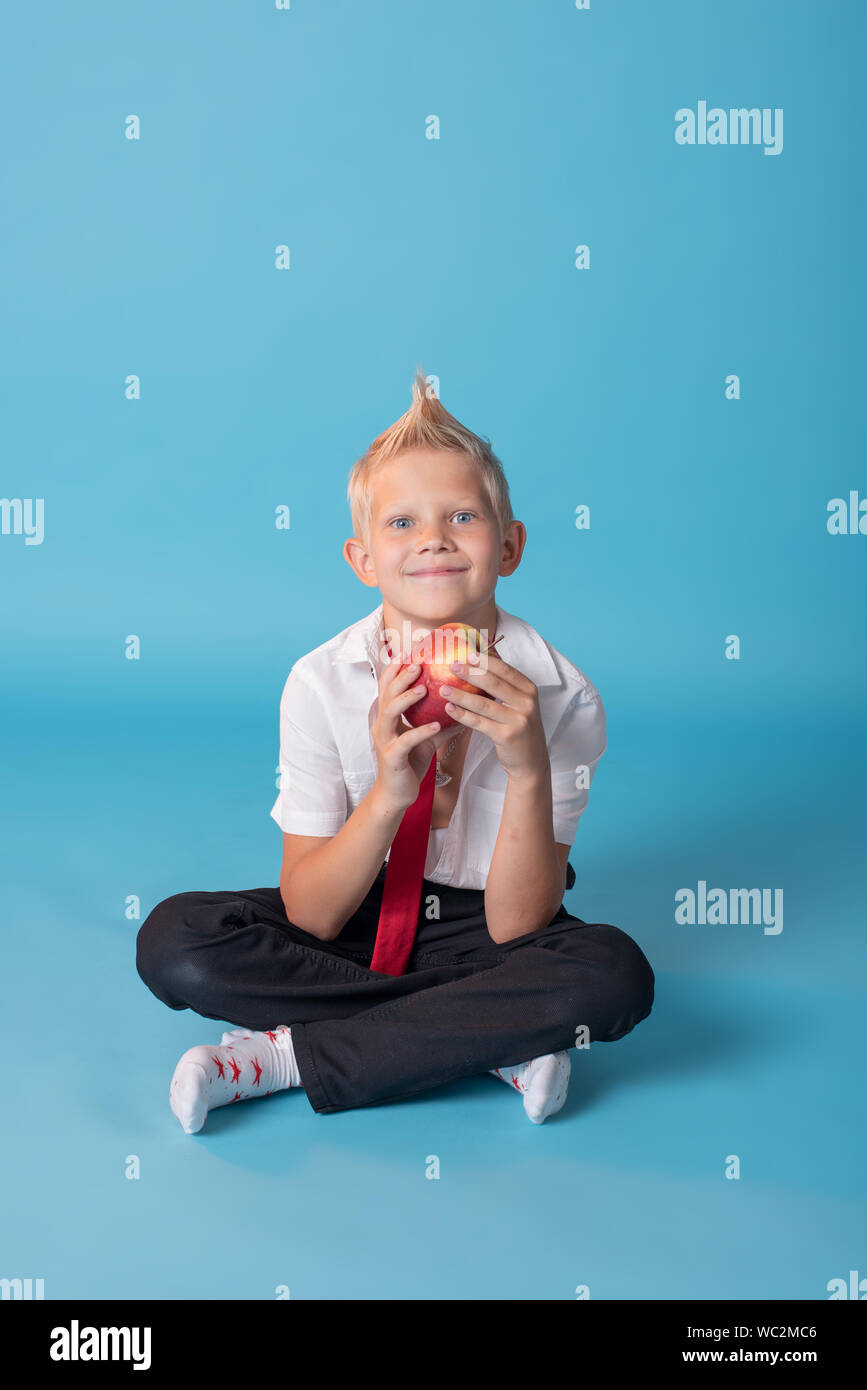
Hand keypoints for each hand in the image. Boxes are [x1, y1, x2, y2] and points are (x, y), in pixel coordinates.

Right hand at [371, 649, 455, 811]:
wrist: (397, 793)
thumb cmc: (410, 762)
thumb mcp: (426, 737)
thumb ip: (439, 719)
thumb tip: (464, 704)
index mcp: (388, 716)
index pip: (388, 685)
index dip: (396, 667)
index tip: (411, 651)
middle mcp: (382, 724)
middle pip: (386, 692)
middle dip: (401, 676)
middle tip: (419, 663)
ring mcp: (385, 740)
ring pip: (390, 712)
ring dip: (406, 698)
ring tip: (424, 689)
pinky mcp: (392, 757)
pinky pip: (405, 741)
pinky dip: (421, 732)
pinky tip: (437, 725)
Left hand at [437, 650, 547, 779]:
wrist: (531, 760)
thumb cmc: (519, 727)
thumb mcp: (519, 703)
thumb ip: (504, 684)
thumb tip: (480, 659)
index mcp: (529, 689)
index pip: (505, 670)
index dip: (485, 661)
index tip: (467, 654)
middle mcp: (526, 703)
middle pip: (494, 683)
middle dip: (470, 673)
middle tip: (451, 666)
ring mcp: (518, 720)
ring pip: (484, 703)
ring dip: (461, 695)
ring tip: (443, 688)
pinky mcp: (506, 736)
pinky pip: (479, 722)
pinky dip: (462, 715)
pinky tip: (449, 709)